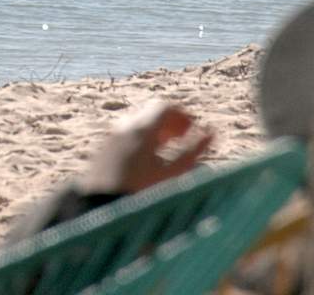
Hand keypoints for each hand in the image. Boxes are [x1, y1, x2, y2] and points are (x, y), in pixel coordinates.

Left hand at [80, 99, 213, 194]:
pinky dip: (141, 137)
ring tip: (169, 148)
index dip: (183, 116)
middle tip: (184, 138)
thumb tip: (212, 133)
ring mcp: (111, 135)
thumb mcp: (172, 174)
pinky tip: (149, 158)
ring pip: (138, 122)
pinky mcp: (104, 146)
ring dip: (156, 130)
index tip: (194, 130)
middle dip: (171, 122)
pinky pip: (126, 133)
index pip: (165, 107)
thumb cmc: (141, 191)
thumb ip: (193, 151)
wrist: (101, 206)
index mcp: (141, 129)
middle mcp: (124, 126)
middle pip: (150, 112)